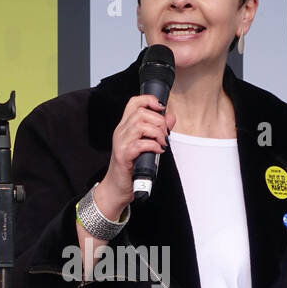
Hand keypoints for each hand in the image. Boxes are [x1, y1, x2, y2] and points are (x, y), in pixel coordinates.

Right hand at [95, 93, 175, 220]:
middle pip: (140, 113)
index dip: (148, 100)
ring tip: (162, 143)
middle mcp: (121, 132)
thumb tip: (170, 117)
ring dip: (157, 133)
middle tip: (164, 135)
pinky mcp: (123, 156)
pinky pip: (139, 144)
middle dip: (158, 121)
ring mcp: (120, 143)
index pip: (133, 103)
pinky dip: (153, 146)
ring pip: (140, 125)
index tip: (161, 107)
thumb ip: (157, 130)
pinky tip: (158, 151)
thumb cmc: (130, 167)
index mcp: (125, 127)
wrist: (116, 187)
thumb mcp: (145, 145)